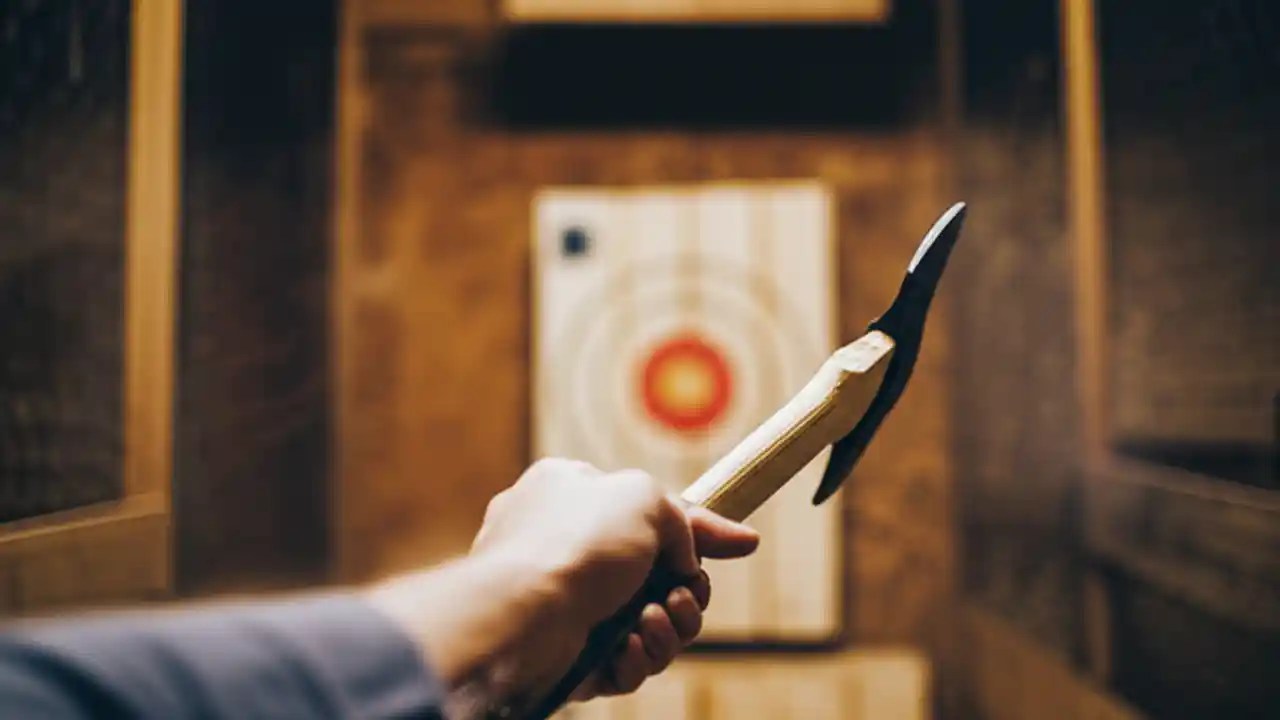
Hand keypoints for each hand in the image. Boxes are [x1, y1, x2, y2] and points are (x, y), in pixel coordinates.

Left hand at [471, 458, 759, 699]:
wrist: (523, 611)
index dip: (693, 536)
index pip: (646, 517)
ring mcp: (563, 607)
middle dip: (684, 592)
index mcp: (571, 498)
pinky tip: (626, 646)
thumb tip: (719, 545)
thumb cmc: (575, 542)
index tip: (738, 546)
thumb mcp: (644, 497)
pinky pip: (619, 665)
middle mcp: (563, 550)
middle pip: (655, 578)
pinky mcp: (566, 657)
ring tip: (652, 620)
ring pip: (644, 625)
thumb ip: (687, 517)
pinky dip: (633, 659)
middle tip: (681, 594)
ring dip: (666, 628)